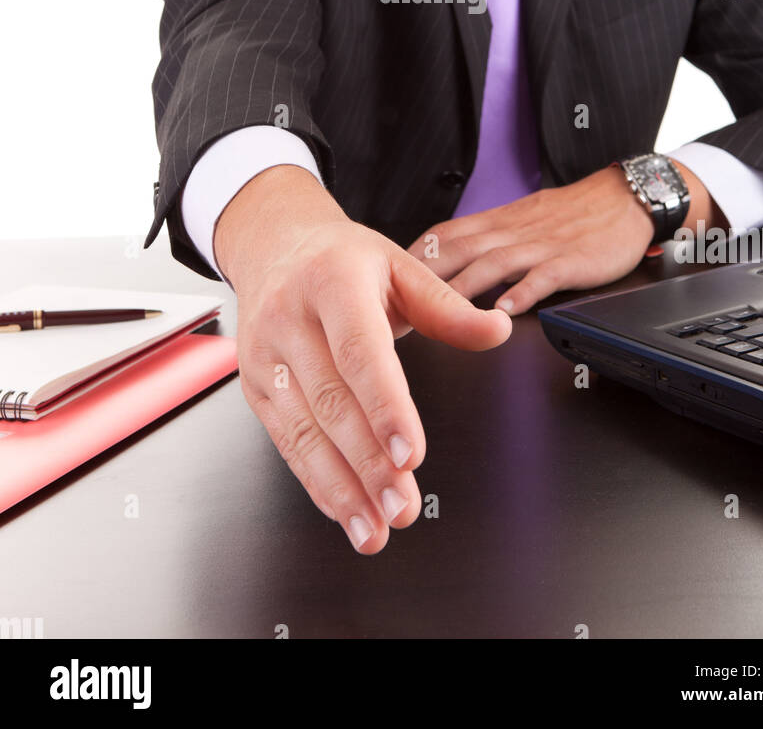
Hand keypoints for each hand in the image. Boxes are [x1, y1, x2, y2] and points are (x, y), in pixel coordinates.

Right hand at [213, 166, 511, 553]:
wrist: (275, 245)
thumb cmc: (343, 260)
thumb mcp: (400, 267)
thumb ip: (448, 307)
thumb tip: (497, 330)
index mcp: (333, 280)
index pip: (359, 351)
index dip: (385, 406)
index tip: (411, 454)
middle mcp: (290, 317)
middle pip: (331, 401)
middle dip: (368, 463)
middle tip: (403, 507)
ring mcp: (266, 354)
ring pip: (303, 431)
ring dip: (340, 487)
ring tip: (376, 528)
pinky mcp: (254, 386)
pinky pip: (285, 441)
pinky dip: (316, 482)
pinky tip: (345, 511)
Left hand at [406, 167, 656, 314]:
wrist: (623, 197)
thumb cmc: (573, 214)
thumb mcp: (524, 218)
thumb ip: (489, 239)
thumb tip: (450, 263)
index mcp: (499, 220)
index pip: (445, 234)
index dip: (413, 256)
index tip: (385, 280)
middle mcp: (512, 230)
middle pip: (460, 249)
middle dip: (424, 277)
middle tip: (397, 306)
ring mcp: (540, 244)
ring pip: (492, 263)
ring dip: (464, 288)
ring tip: (440, 314)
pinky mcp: (570, 259)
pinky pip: (542, 276)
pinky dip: (521, 292)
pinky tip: (504, 312)